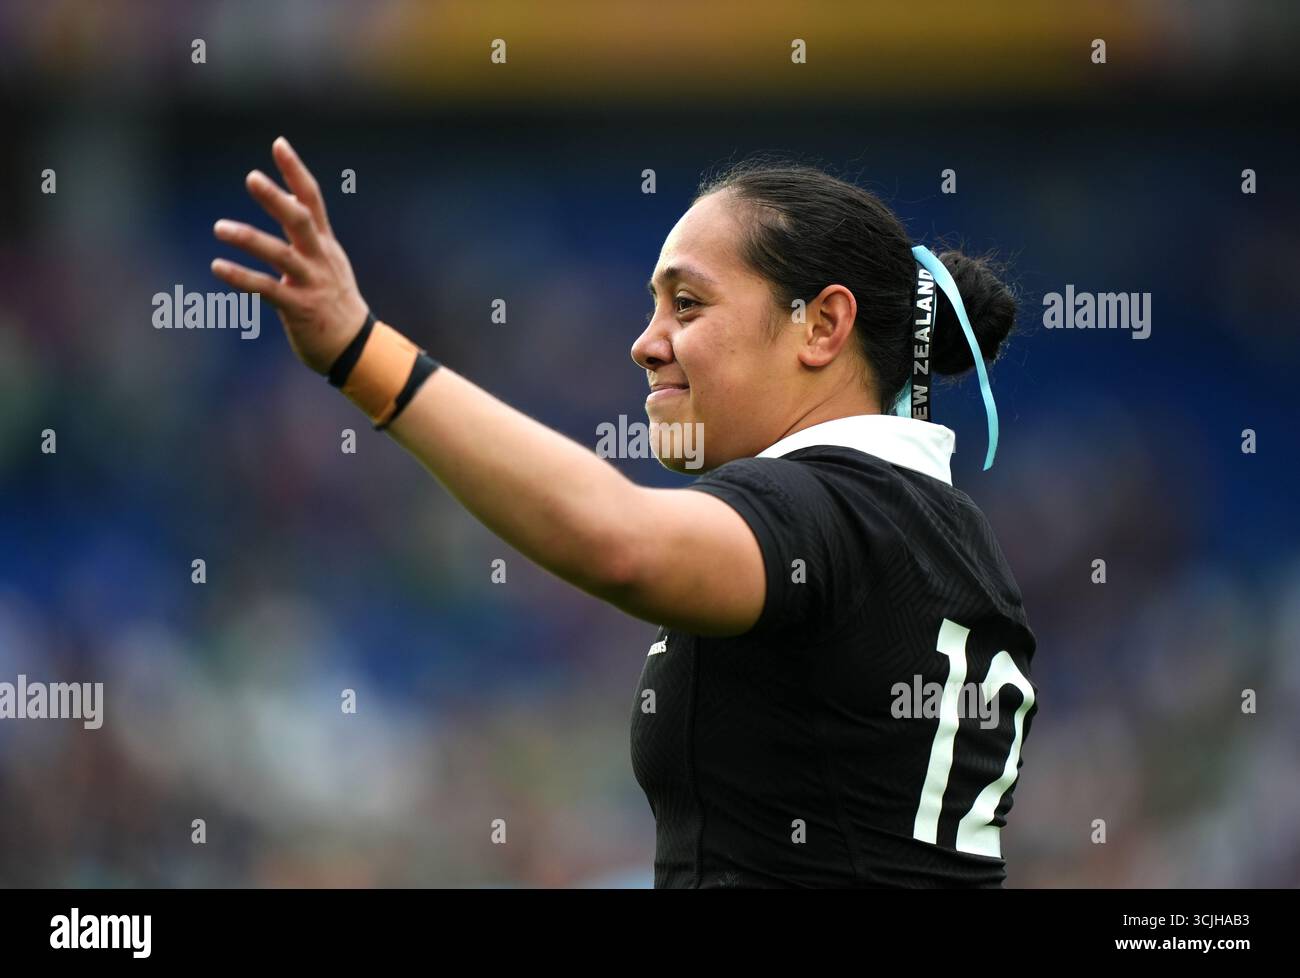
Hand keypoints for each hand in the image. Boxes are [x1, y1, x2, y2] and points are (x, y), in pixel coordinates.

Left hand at [211, 136, 369, 373]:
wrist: (356, 348)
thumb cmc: (336, 303)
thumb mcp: (329, 263)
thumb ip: (310, 235)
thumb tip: (292, 200)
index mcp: (325, 245)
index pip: (312, 200)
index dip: (295, 172)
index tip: (278, 144)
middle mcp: (319, 259)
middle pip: (300, 221)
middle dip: (277, 199)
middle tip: (252, 178)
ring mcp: (310, 283)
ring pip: (279, 254)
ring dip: (248, 239)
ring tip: (219, 227)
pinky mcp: (299, 308)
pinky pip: (267, 289)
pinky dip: (241, 277)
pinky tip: (218, 267)